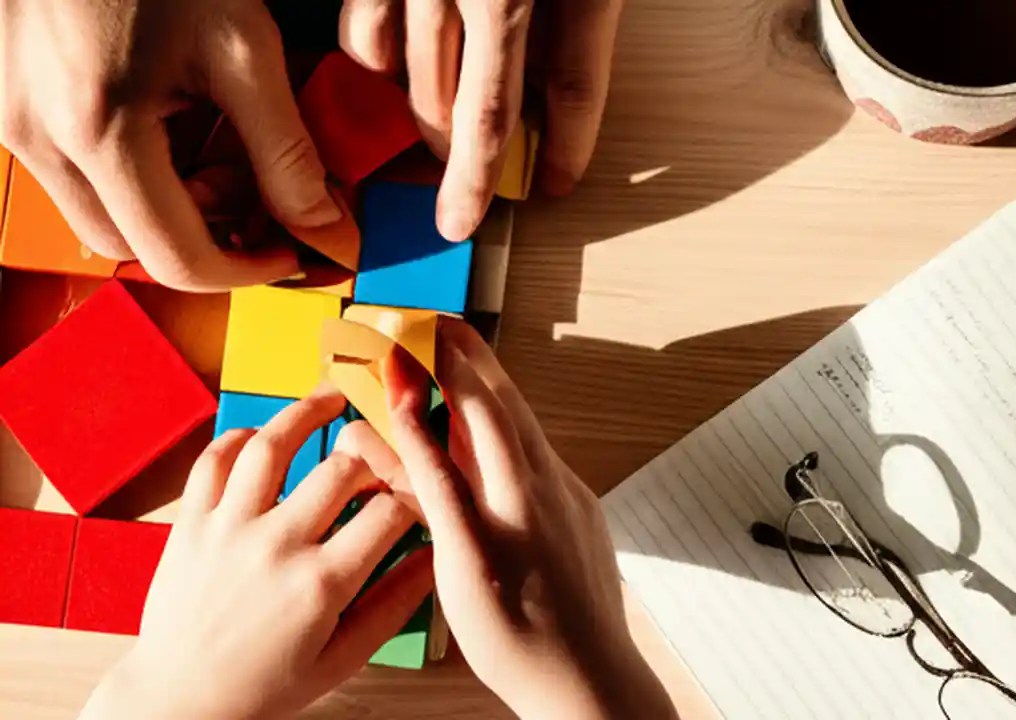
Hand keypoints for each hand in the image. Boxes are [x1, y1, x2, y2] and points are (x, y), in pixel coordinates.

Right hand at [0, 0, 338, 290]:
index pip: (179, 260)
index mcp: (99, 131)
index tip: (295, 247)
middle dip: (211, 237)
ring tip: (225, 143)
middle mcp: (38, 140)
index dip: (250, 269)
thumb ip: (287, 151)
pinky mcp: (9, 105)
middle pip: (137, 248)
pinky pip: (79, 172)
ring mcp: (12, 124)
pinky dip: (138, 170)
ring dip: (174, 205)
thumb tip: (326, 227)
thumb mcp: (244, 48)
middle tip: (264, 191)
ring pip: (105, 215)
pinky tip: (178, 118)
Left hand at [79, 389, 435, 719]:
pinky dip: (238, 437)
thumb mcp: (343, 658)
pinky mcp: (191, 524)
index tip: (419, 493)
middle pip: (342, 468)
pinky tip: (262, 434)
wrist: (180, 702)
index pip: (389, 513)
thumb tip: (437, 556)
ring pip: (272, 446)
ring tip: (332, 397)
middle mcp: (276, 547)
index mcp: (321, 584)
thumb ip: (394, 605)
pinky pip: (213, 460)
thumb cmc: (265, 686)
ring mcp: (229, 530)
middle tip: (383, 448)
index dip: (415, 495)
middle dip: (373, 452)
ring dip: (307, 412)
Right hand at [339, 0, 623, 239]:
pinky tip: (387, 75)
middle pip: (486, 115)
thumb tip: (549, 83)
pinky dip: (375, 66)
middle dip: (478, 167)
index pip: (575, 88)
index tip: (557, 184)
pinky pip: (367, 34)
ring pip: (429, 91)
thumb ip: (570, 17)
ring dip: (432, 130)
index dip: (569, 147)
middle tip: (468, 194)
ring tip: (434, 142)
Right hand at [375, 318, 676, 719]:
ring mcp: (569, 498)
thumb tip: (411, 420)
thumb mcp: (460, 561)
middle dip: (469, 357)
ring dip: (489, 392)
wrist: (589, 684)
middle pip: (505, 401)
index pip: (475, 400)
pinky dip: (506, 434)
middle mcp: (548, 483)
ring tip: (460, 367)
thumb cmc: (520, 637)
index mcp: (516, 489)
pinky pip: (537, 458)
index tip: (413, 326)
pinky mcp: (578, 517)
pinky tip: (493, 443)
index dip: (441, 358)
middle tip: (437, 324)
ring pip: (524, 428)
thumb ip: (435, 485)